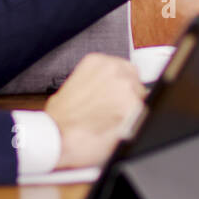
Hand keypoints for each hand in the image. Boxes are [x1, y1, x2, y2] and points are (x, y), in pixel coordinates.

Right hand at [44, 53, 146, 169]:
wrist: (57, 137)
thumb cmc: (60, 118)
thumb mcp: (74, 86)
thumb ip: (95, 83)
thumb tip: (106, 92)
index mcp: (98, 61)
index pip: (123, 69)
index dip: (121, 87)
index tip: (117, 97)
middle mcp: (115, 69)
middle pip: (135, 82)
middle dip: (128, 98)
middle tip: (113, 114)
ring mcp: (126, 87)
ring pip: (141, 100)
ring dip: (130, 112)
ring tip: (110, 125)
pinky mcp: (134, 108)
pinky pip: (142, 117)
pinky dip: (132, 126)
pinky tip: (115, 131)